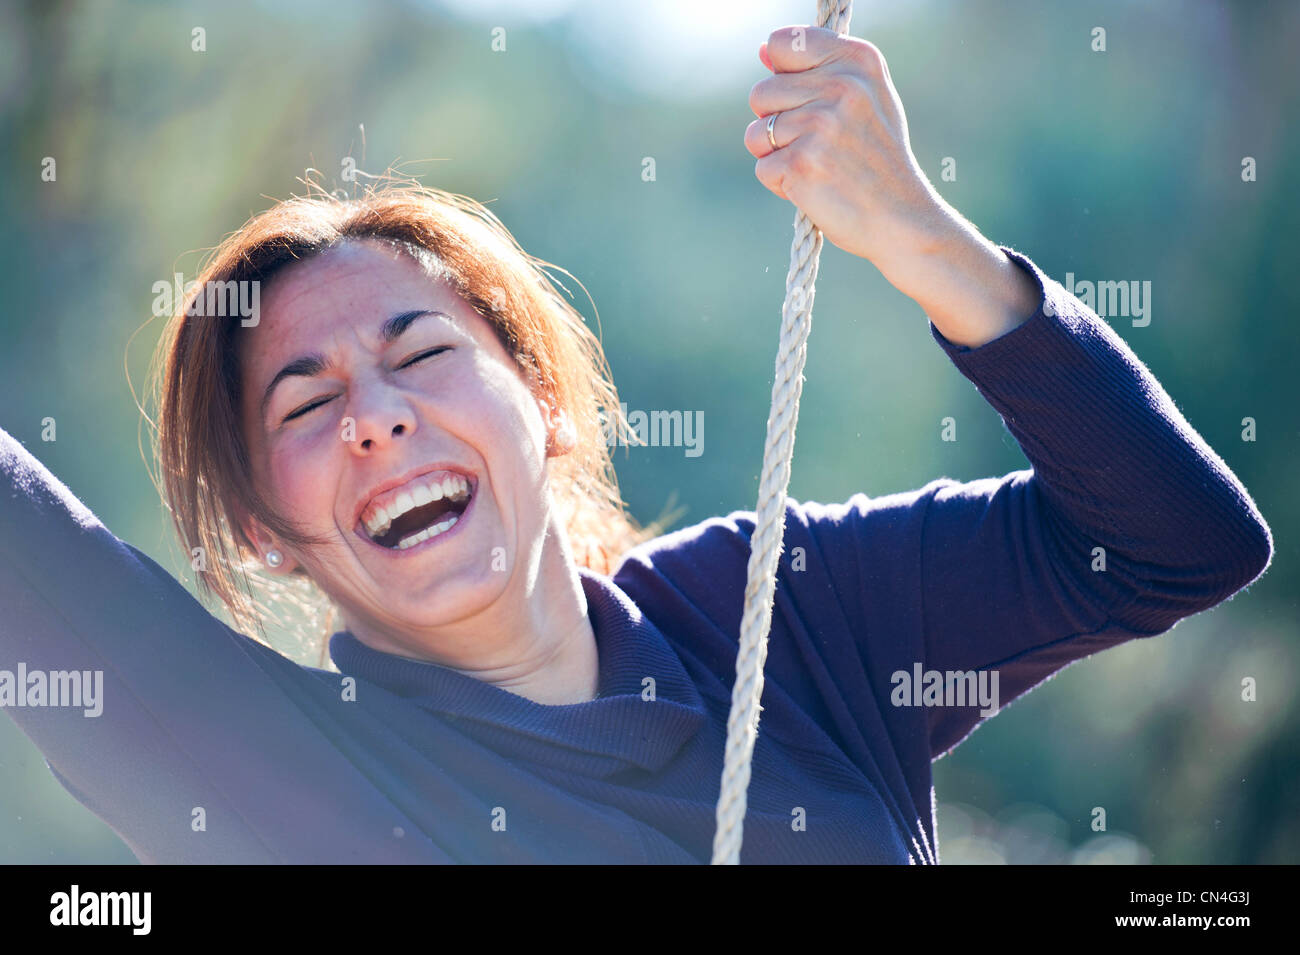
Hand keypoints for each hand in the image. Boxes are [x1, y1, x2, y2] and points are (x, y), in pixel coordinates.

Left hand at [745, 26, 1039, 346]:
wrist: (902, 218)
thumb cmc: (878, 160)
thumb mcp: (864, 100)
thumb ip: (817, 71)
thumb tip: (763, 51)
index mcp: (858, 60)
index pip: (782, 43)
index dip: (781, 74)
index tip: (803, 97)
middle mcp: (840, 86)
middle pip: (761, 92)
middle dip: (777, 123)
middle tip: (818, 145)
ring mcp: (819, 124)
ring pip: (757, 132)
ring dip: (776, 156)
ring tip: (817, 166)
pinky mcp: (800, 162)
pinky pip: (763, 168)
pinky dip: (781, 185)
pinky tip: (815, 187)